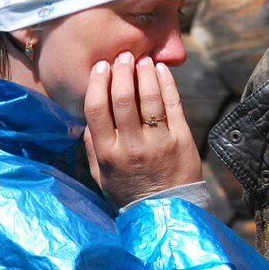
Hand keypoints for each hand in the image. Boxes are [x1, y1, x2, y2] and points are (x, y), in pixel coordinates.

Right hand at [83, 52, 201, 208]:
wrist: (165, 212)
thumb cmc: (129, 192)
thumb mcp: (102, 175)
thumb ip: (92, 148)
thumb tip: (86, 120)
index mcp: (108, 153)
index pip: (97, 109)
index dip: (98, 83)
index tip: (101, 67)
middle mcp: (132, 145)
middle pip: (123, 99)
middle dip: (121, 72)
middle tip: (122, 56)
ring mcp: (158, 142)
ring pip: (149, 98)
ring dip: (144, 73)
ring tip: (141, 59)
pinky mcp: (182, 139)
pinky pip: (173, 105)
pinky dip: (167, 84)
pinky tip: (161, 70)